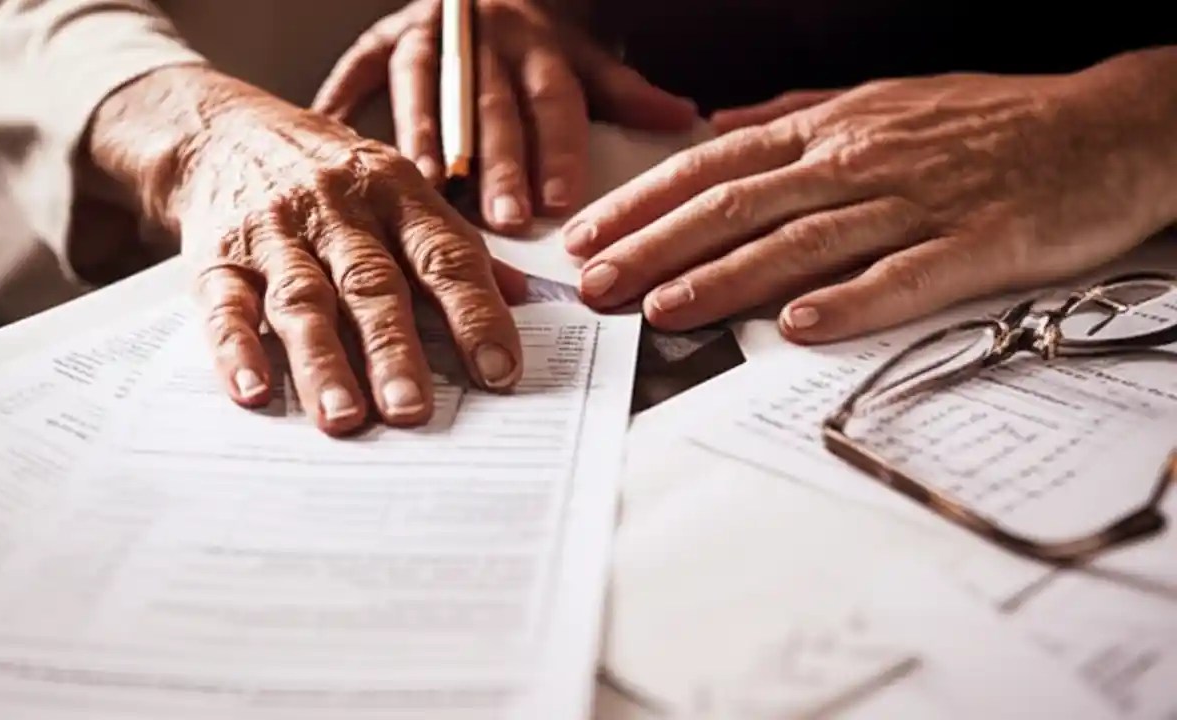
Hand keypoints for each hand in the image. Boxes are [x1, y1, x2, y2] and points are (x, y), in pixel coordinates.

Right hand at [87, 66, 526, 435]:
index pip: (444, 257)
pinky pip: (226, 306)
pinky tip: (253, 392)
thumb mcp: (399, 191)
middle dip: (394, 350)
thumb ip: (454, 248)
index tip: (500, 372)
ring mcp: (276, 234)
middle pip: (371, 284)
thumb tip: (524, 300)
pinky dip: (237, 351)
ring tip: (343, 418)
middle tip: (413, 410)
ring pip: (303, 300)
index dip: (475, 314)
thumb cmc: (332, 174)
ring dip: (323, 363)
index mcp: (398, 195)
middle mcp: (339, 211)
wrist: (222, 131)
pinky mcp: (219, 258)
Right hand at [314, 0, 696, 232]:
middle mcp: (484, 37)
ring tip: (428, 183)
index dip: (559, 151)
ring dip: (426, 135)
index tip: (561, 203)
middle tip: (504, 214)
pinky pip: (359, 66)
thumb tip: (683, 117)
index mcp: (539, 44)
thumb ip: (623, 92)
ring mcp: (428, 34)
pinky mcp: (380, 38)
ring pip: (427, 86)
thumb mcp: (582, 56)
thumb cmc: (530, 40)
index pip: (556, 100)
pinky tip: (331, 132)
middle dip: (499, 161)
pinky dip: (342, 99)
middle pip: (494, 103)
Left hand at [563, 48, 1176, 341]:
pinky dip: (849, 300)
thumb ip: (797, 119)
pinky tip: (798, 326)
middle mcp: (860, 161)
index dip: (646, 203)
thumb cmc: (987, 121)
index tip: (591, 237)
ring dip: (727, 279)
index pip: (715, 166)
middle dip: (656, 248)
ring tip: (665, 312)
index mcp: (832, 129)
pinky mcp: (976, 245)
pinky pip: (904, 275)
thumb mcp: (882, 99)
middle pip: (738, 206)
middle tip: (598, 288)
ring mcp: (916, 202)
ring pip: (803, 242)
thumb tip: (722, 129)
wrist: (1107, 128)